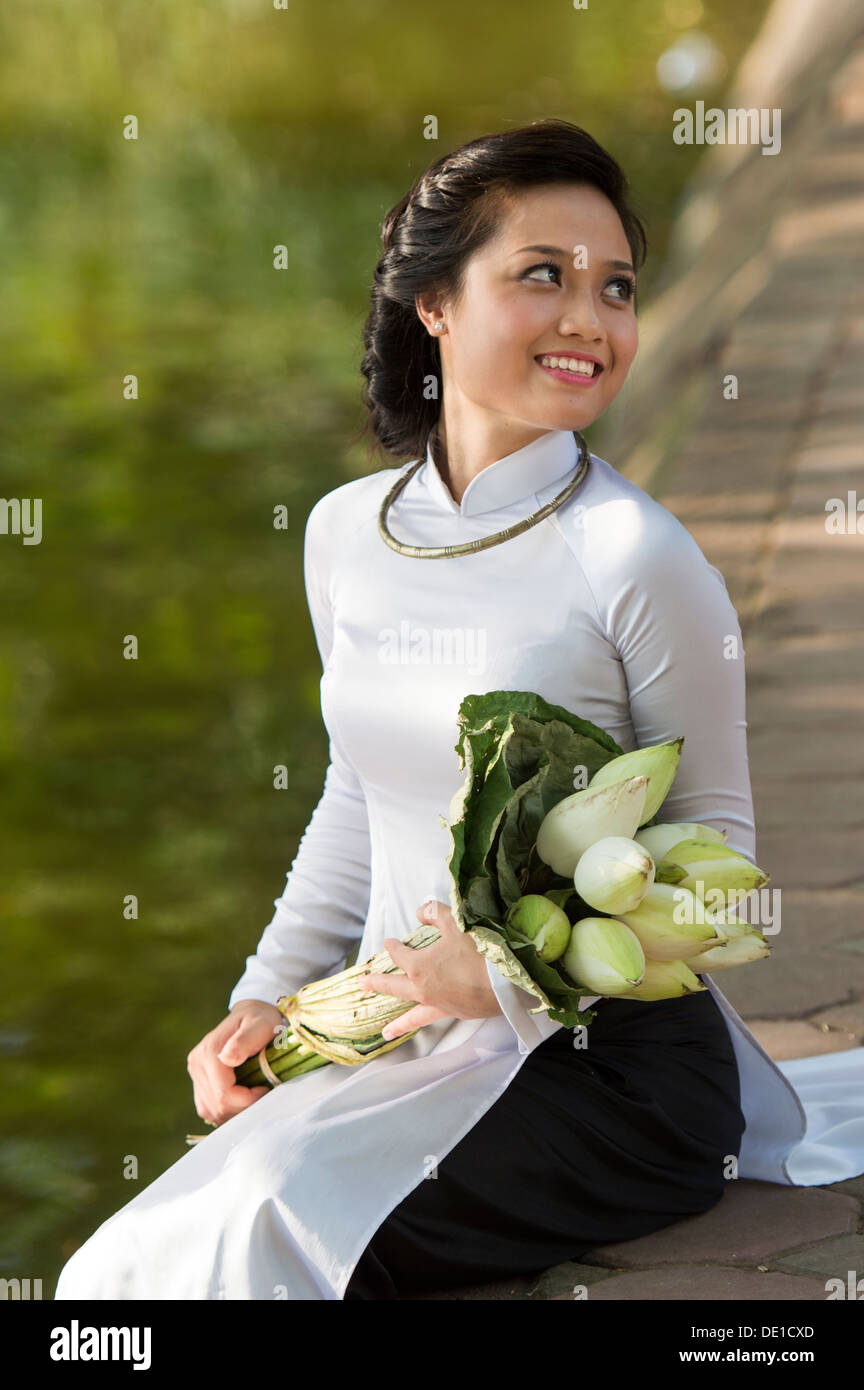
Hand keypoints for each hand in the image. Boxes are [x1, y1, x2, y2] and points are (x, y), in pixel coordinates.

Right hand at [187, 999, 285, 1125]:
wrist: (253, 1015)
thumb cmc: (261, 1020)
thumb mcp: (260, 1025)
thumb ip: (244, 1041)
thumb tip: (227, 1059)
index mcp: (209, 1051)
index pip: (223, 1094)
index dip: (247, 1100)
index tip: (265, 1089)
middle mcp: (196, 1063)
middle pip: (217, 1106)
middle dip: (242, 1107)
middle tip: (261, 1093)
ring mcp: (195, 1073)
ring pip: (211, 1111)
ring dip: (235, 1111)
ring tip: (252, 1095)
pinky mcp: (198, 1081)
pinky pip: (208, 1109)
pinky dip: (226, 1111)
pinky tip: (240, 1099)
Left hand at [360, 900, 502, 1039]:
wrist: (503, 982)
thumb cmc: (478, 952)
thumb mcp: (456, 923)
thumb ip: (435, 913)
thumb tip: (421, 912)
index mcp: (419, 966)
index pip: (399, 954)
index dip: (392, 946)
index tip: (389, 942)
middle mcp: (422, 989)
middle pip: (394, 986)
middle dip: (378, 983)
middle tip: (364, 985)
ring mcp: (437, 1004)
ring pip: (410, 1015)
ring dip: (397, 1022)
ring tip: (385, 1032)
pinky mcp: (453, 1013)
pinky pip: (430, 1020)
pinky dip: (421, 1025)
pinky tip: (421, 1028)